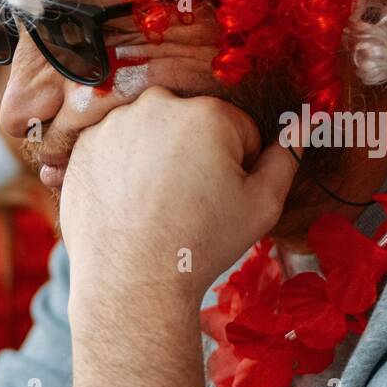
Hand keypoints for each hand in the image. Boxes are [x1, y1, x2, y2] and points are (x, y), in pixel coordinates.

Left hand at [58, 86, 297, 312]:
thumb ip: (287, 156)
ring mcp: (113, 124)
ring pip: (151, 133)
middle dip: (196, 154)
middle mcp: (156, 106)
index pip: (238, 129)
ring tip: (156, 204)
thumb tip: (304, 122)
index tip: (220, 197)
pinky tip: (128, 202)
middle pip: (192, 125)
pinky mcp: (83, 146)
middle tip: (187, 201)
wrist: (131, 280)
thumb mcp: (262, 204)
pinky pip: (116, 148)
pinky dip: (123, 168)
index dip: (237, 166)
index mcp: (207, 113)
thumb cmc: (200, 244)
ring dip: (157, 158)